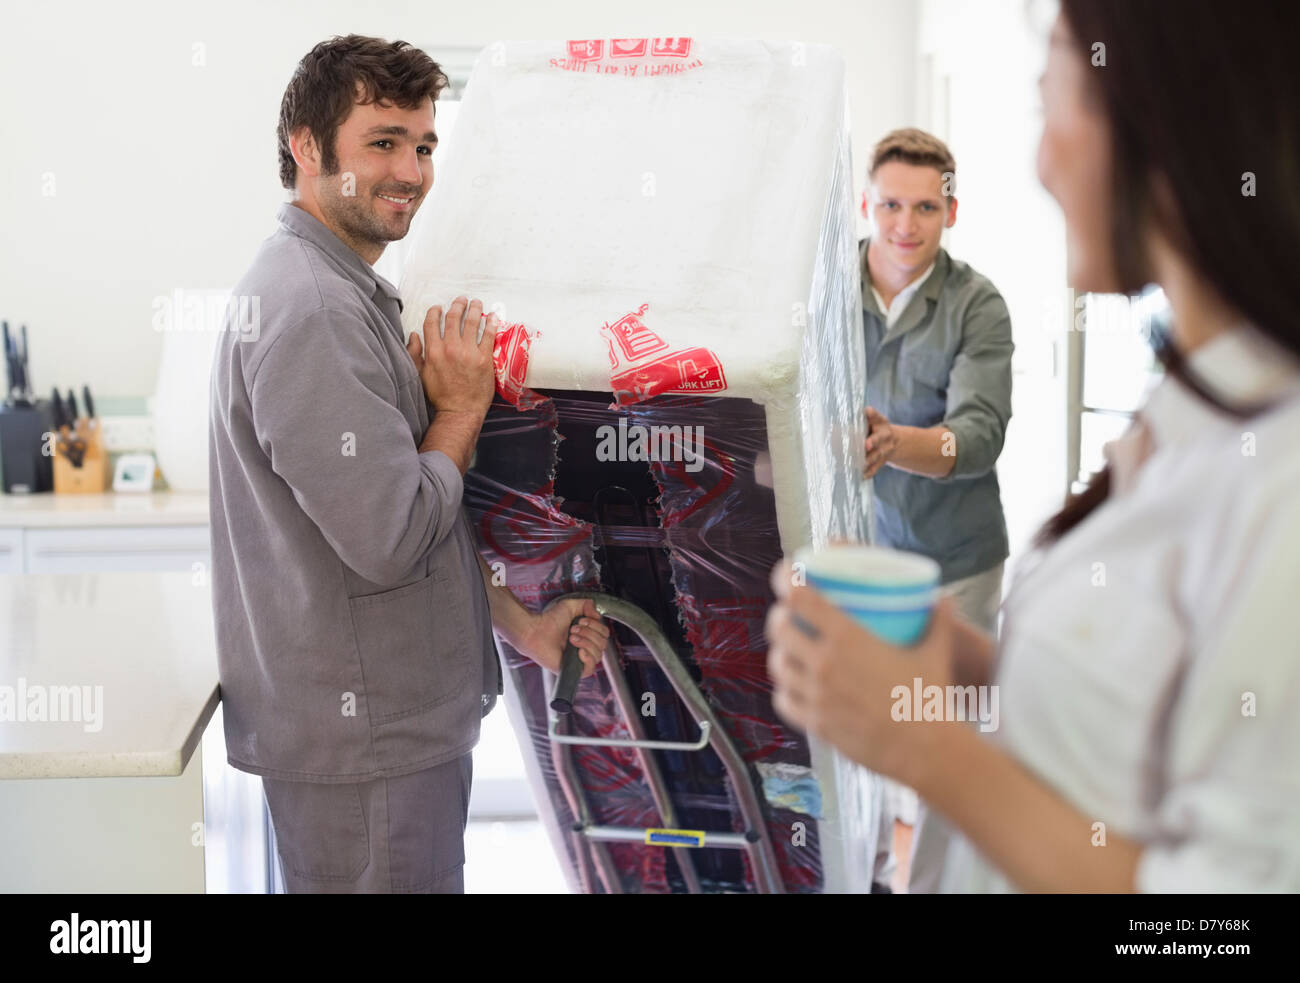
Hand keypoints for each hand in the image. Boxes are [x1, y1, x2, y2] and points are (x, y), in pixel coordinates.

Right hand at [406, 296, 498, 416]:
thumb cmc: (440, 396)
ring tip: (477, 303)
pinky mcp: (484, 358)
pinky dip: (492, 322)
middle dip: (457, 306)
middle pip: (453, 319)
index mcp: (433, 351)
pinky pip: (489, 335)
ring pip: (472, 322)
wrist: (460, 411)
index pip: (432, 323)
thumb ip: (415, 354)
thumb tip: (413, 336)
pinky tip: (493, 315)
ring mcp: (469, 352)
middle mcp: (451, 348)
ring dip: (474, 309)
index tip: (438, 307)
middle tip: (461, 300)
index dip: (435, 312)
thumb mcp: (420, 375)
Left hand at [516, 597, 610, 677]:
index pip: (604, 633)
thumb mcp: (570, 606)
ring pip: (598, 654)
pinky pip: (590, 668)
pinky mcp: (573, 669)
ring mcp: (580, 659)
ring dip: (586, 642)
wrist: (536, 631)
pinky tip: (579, 651)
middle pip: (603, 643)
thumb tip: (597, 614)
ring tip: (571, 638)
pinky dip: (588, 658)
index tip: (581, 621)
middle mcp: (585, 647)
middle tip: (573, 629)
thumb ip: (586, 604)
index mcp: (587, 634)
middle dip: (589, 633)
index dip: (595, 626)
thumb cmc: (549, 621)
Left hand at [764, 558, 958, 785]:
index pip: (800, 598)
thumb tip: (944, 597)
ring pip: (778, 664)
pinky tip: (794, 686)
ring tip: (792, 649)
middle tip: (790, 614)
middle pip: (779, 628)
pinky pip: (783, 700)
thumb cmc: (928, 698)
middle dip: (780, 616)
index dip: (786, 579)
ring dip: (781, 652)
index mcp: (847, 638)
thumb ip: (939, 621)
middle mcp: (823, 663)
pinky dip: (784, 689)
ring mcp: (815, 695)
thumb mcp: (935, 652)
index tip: (786, 573)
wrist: (925, 750)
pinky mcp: (814, 723)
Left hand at [863, 406, 898, 477]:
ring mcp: (885, 449)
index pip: (877, 416)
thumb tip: (833, 425)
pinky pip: (876, 467)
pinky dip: (869, 472)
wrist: (893, 442)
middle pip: (879, 438)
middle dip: (873, 441)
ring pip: (878, 454)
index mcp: (881, 422)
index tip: (867, 411)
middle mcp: (885, 435)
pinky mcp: (882, 460)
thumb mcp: (872, 421)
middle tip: (867, 445)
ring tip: (863, 462)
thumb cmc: (875, 429)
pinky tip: (862, 475)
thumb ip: (859, 420)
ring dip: (870, 459)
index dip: (872, 414)